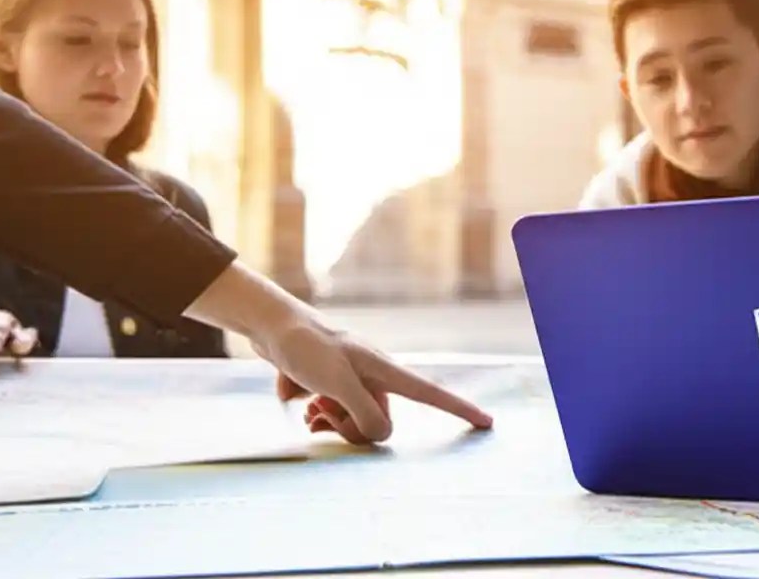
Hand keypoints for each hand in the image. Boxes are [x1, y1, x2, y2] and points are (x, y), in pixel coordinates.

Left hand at [184, 262, 491, 444]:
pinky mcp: (333, 384)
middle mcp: (374, 377)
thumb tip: (382, 434)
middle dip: (350, 428)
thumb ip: (364, 411)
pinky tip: (300, 404)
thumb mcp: (336, 382)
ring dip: (330, 422)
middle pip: (380, 424)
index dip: (460, 410)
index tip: (488, 422)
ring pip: (355, 423)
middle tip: (322, 410)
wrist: (271, 324)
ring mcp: (353, 381)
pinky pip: (335, 416)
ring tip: (309, 408)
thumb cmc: (305, 347)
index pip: (430, 394)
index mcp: (383, 371)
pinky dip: (318, 416)